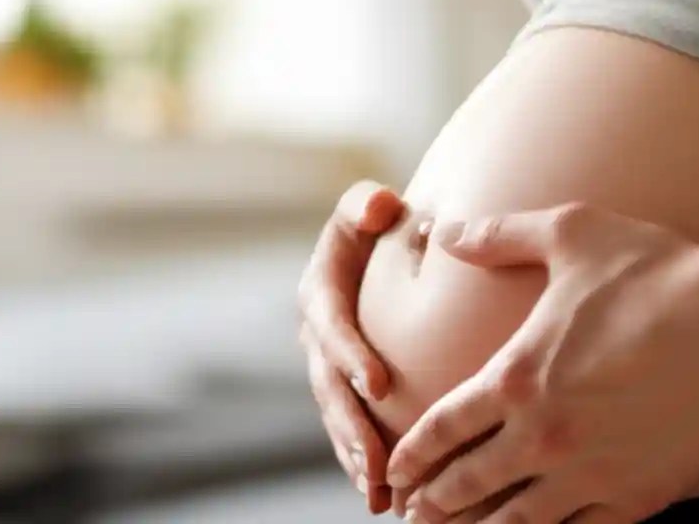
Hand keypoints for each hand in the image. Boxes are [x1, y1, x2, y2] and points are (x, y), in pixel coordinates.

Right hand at [298, 180, 405, 513]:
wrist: (373, 245)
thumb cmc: (376, 222)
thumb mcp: (366, 206)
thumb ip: (367, 204)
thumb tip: (382, 206)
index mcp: (320, 291)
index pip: (332, 327)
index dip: (351, 357)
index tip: (381, 387)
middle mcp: (315, 333)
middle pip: (328, 387)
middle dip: (351, 428)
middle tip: (378, 464)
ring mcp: (325, 364)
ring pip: (335, 418)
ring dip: (354, 456)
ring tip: (380, 494)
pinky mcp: (341, 386)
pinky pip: (347, 428)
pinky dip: (360, 461)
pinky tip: (383, 497)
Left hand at [389, 203, 698, 523]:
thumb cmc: (656, 272)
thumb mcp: (569, 234)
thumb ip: (499, 236)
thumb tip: (447, 231)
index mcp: (517, 378)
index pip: (444, 429)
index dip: (414, 454)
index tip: (396, 469)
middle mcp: (545, 436)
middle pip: (471, 484)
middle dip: (435, 504)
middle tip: (412, 515)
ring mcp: (593, 473)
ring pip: (520, 522)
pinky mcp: (640, 496)